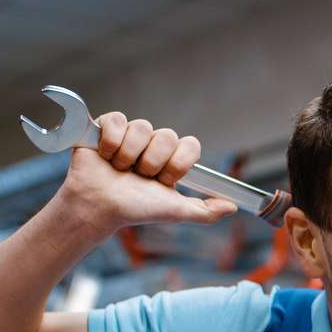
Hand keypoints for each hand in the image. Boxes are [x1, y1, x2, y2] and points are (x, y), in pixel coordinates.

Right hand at [60, 111, 236, 234]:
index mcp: (171, 159)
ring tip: (119, 169)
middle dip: (153, 162)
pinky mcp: (107, 126)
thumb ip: (204, 211)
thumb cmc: (134, 209)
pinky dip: (111, 141)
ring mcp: (131, 133)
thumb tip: (232, 206)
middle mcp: (153, 143)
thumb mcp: (174, 212)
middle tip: (139, 177)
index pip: (190, 144)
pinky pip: (118, 120)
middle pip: (167, 135)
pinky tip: (105, 156)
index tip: (165, 179)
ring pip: (142, 127)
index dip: (179, 162)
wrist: (99, 207)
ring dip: (130, 155)